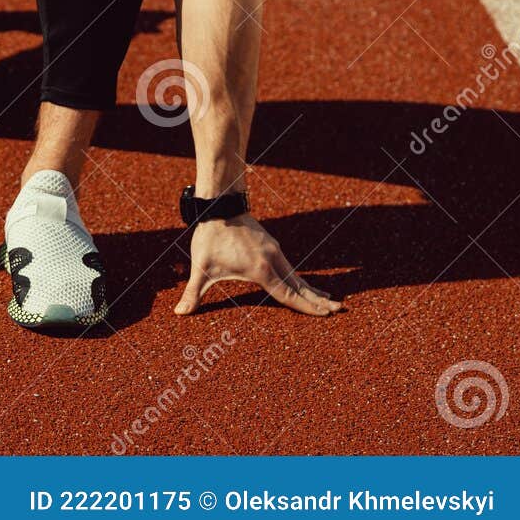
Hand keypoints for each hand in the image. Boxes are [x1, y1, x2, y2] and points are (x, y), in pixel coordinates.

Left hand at [175, 214, 340, 316]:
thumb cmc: (210, 237)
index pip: (288, 294)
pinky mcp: (271, 244)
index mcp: (261, 269)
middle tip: (340, 310)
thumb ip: (193, 293)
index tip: (326, 315)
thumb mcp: (201, 267)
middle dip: (319, 300)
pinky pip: (289, 265)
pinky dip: (300, 277)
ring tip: (328, 299)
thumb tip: (179, 313)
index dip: (307, 307)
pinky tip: (302, 282)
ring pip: (297, 274)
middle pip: (300, 285)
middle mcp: (273, 260)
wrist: (219, 205)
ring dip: (312, 288)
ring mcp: (274, 251)